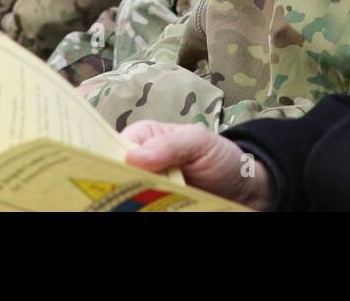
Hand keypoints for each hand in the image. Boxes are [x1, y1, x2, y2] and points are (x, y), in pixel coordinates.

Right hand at [123, 121, 275, 210]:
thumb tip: (133, 156)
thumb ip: (172, 144)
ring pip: (125, 199)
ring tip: (145, 204)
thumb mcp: (200, 141)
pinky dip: (145, 210)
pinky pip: (142, 209)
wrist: (242, 188)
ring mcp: (145, 189)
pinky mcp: (154, 206)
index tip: (109, 175)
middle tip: (130, 195)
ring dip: (132, 203)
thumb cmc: (219, 156)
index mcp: (143, 138)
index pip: (112, 148)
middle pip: (114, 178)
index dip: (107, 161)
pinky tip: (153, 211)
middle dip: (118, 187)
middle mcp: (138, 164)